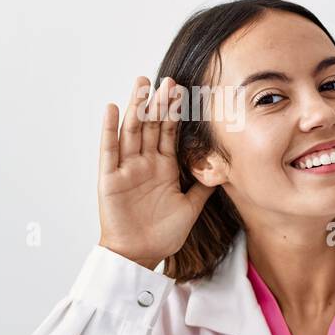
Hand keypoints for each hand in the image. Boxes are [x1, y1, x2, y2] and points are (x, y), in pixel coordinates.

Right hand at [97, 76, 215, 269]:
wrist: (142, 254)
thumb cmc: (163, 233)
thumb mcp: (192, 207)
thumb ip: (204, 187)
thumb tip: (225, 170)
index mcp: (164, 168)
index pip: (170, 133)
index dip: (175, 113)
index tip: (183, 91)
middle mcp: (145, 163)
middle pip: (152, 126)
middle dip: (159, 103)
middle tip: (168, 79)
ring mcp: (127, 169)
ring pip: (132, 131)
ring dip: (136, 107)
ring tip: (142, 84)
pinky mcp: (110, 178)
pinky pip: (109, 150)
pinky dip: (109, 129)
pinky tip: (111, 108)